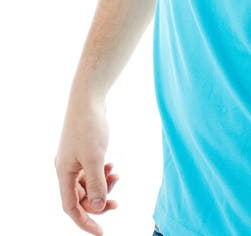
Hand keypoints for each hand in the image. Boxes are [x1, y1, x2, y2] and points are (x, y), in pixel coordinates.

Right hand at [55, 94, 117, 234]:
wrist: (88, 97)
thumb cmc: (89, 126)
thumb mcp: (96, 157)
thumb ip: (97, 183)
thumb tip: (98, 207)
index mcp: (64, 173)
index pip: (71, 207)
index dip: (85, 221)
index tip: (101, 232)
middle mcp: (66, 168)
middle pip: (81, 197)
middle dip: (98, 202)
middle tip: (117, 203)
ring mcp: (74, 159)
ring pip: (88, 184)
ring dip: (103, 185)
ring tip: (117, 177)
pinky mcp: (83, 151)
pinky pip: (91, 171)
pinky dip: (103, 173)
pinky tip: (113, 168)